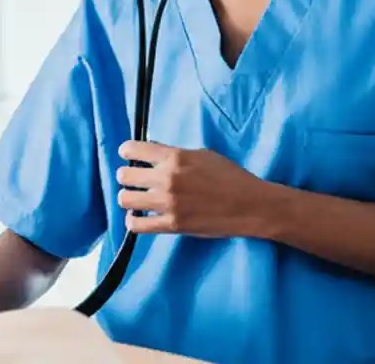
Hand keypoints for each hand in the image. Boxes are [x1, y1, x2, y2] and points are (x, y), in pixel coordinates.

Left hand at [116, 140, 271, 238]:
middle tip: (134, 180)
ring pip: (125, 199)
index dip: (127, 152)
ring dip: (128, 197)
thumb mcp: (202, 155)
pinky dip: (133, 221)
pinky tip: (139, 217)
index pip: (132, 149)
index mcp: (175, 157)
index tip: (129, 156)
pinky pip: (136, 225)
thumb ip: (174, 153)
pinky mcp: (171, 225)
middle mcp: (167, 178)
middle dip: (126, 176)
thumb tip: (151, 153)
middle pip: (124, 175)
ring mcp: (168, 203)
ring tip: (136, 199)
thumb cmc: (229, 176)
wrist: (250, 205)